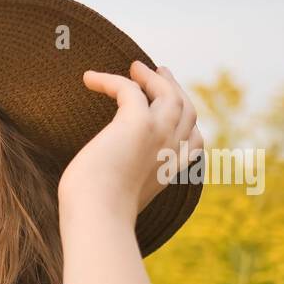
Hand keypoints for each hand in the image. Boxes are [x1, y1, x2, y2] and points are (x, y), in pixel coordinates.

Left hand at [58, 61, 204, 219]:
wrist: (98, 217)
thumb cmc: (98, 215)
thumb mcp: (120, 197)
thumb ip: (123, 183)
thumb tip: (101, 180)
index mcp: (172, 172)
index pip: (194, 141)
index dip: (185, 119)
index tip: (170, 104)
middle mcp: (172, 152)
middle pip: (187, 110)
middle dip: (175, 88)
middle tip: (158, 72)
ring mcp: (160, 135)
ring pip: (169, 93)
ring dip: (153, 77)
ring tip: (134, 66)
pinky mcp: (138, 123)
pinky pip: (129, 88)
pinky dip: (110, 79)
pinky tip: (90, 78)